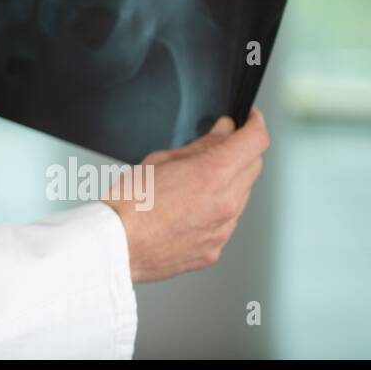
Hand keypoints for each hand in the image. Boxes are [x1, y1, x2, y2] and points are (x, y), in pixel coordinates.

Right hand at [101, 107, 268, 282]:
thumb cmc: (128, 204)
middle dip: (240, 151)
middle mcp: (225, 204)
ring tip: (192, 183)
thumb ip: (200, 146)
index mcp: (212, 175)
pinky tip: (188, 208)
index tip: (249, 119)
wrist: (115, 245)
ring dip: (228, 182)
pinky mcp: (214, 250)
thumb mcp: (160, 159)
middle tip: (216, 146)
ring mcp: (222, 230)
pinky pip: (226, 222)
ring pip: (241, 195)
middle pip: (253, 166)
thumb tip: (222, 134)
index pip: (255, 141)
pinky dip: (215, 210)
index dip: (254, 123)